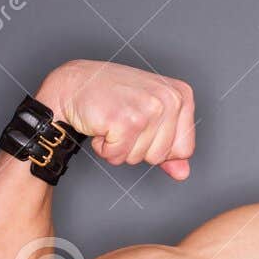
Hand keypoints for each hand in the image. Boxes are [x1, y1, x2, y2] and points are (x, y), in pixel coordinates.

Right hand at [37, 60, 196, 180]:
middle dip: (137, 147)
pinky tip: (101, 124)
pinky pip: (117, 157)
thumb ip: (170, 147)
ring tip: (112, 120)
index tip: (142, 124)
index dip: (158, 146)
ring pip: (139, 158)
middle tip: (123, 121)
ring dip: (119, 147)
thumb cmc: (112, 98)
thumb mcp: (149, 118)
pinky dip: (104, 148)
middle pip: (160, 157)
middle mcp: (169, 99)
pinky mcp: (124, 121)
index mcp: (181, 96)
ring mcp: (148, 108)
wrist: (74, 84)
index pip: (184, 150)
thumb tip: (183, 174)